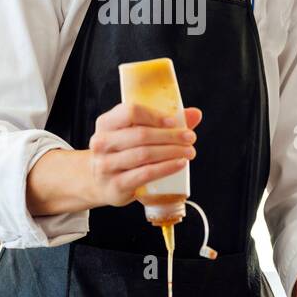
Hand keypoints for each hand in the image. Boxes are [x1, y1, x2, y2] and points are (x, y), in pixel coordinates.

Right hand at [86, 103, 202, 207]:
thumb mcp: (134, 134)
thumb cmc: (123, 153)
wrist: (101, 183)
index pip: (130, 112)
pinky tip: (179, 164)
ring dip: (171, 152)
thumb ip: (163, 123)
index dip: (155, 116)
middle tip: (190, 138)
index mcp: (106, 123)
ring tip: (189, 152)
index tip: (174, 122)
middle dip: (170, 135)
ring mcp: (106, 165)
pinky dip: (165, 168)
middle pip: (140, 134)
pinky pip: (145, 174)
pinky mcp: (116, 185)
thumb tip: (195, 114)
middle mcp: (102, 143)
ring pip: (144, 154)